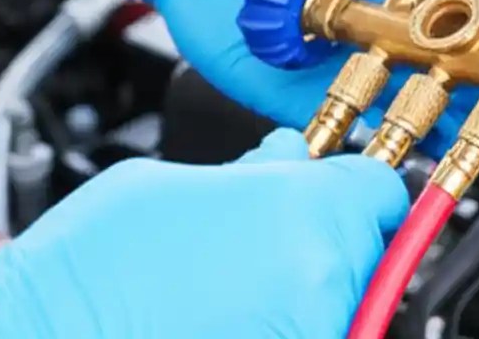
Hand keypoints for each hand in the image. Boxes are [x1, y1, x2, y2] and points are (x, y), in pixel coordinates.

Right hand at [0, 129, 406, 338]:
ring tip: (243, 283)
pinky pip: (316, 329)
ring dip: (310, 285)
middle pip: (367, 245)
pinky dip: (289, 319)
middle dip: (329, 237)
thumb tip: (286, 157)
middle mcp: (324, 273)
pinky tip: (235, 315)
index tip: (345, 192)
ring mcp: (313, 329)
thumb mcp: (174, 181)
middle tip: (273, 239)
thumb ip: (251, 170)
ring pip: (345, 296)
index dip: (359, 187)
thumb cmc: (94, 263)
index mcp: (306, 208)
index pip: (383, 190)